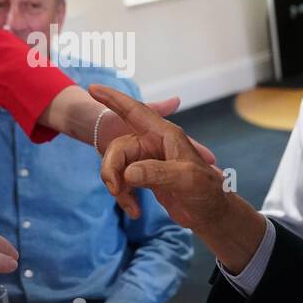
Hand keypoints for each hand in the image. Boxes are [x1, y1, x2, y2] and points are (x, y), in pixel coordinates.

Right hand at [90, 82, 227, 225]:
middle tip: (114, 189)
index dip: (114, 99)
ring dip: (118, 187)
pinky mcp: (145, 178)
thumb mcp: (185, 178)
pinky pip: (124, 182)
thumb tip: (128, 174)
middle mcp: (153, 144)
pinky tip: (134, 210)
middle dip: (111, 168)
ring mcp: (148, 161)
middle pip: (119, 148)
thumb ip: (156, 172)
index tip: (92, 88)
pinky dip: (125, 196)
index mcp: (165, 134)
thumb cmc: (206, 190)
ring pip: (118, 166)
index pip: (135, 111)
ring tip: (131, 206)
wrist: (211, 215)